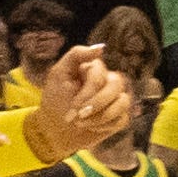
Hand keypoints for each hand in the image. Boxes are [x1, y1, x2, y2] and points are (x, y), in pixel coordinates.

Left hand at [31, 43, 131, 160]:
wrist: (54, 129)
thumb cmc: (55, 99)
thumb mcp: (58, 74)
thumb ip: (77, 55)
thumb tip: (101, 47)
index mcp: (96, 69)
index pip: (99, 77)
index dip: (86, 94)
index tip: (71, 110)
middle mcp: (110, 80)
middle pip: (115, 86)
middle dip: (95, 105)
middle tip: (77, 118)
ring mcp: (117, 98)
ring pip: (123, 102)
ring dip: (100, 117)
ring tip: (81, 124)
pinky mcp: (120, 116)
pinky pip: (123, 118)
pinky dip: (104, 126)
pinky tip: (91, 127)